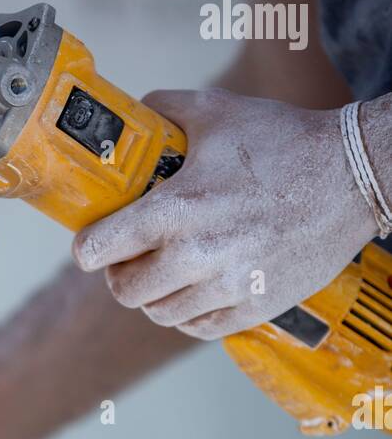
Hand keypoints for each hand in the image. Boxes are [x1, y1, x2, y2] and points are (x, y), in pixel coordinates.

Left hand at [73, 87, 376, 339]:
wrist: (351, 178)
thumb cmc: (285, 144)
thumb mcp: (218, 112)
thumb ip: (165, 109)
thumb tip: (134, 111)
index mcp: (176, 209)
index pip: (100, 249)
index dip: (89, 248)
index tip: (92, 245)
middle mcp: (196, 256)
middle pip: (125, 292)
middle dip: (121, 275)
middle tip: (131, 260)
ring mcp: (226, 287)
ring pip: (160, 315)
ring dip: (155, 297)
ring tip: (164, 275)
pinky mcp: (253, 307)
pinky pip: (198, 329)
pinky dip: (188, 315)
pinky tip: (194, 292)